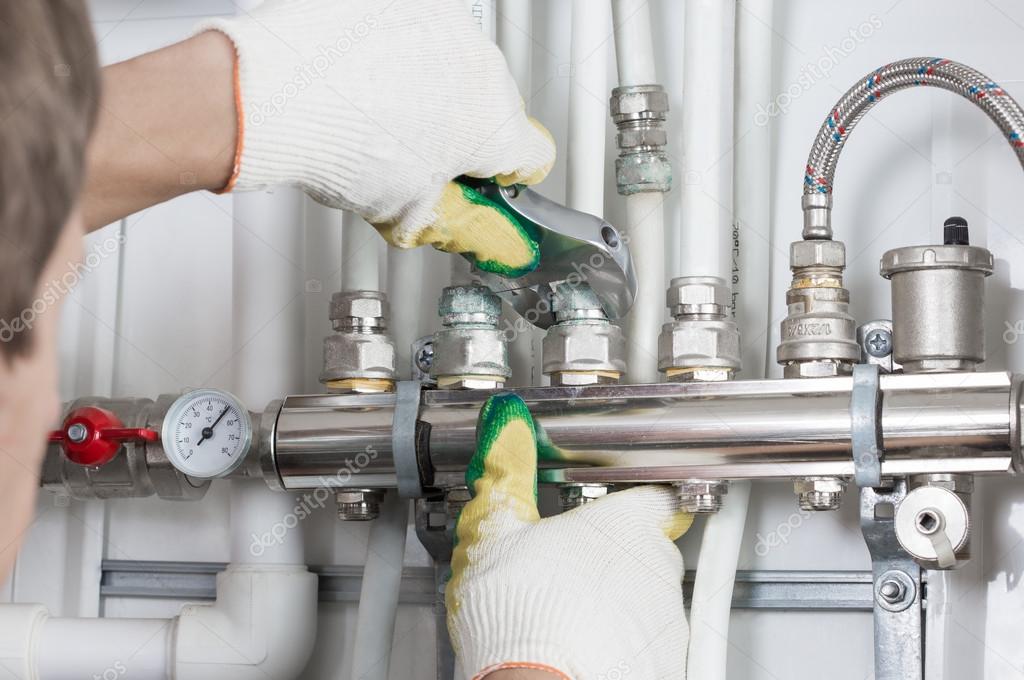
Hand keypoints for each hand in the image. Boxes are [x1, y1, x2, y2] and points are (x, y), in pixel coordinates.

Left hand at [199, 0, 555, 276]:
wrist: (274, 91)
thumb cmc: (339, 144)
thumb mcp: (409, 212)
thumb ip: (465, 227)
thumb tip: (494, 242)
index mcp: (494, 119)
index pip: (531, 158)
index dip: (503, 183)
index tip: (478, 189)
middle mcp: (478, 61)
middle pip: (493, 110)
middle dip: (463, 138)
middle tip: (417, 164)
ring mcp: (439, 22)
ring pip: (455, 70)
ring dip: (433, 96)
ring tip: (381, 122)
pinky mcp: (402, 1)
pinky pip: (416, 36)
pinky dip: (398, 59)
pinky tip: (363, 84)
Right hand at [447, 394, 692, 679]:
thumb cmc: (519, 615)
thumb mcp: (497, 530)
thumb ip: (505, 471)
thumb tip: (505, 427)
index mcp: (625, 523)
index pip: (652, 493)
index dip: (628, 497)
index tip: (604, 505)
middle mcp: (659, 567)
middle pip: (645, 546)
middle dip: (610, 554)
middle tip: (565, 565)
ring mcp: (666, 619)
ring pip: (647, 596)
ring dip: (615, 599)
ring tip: (565, 609)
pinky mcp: (665, 663)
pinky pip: (646, 642)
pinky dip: (618, 641)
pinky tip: (578, 644)